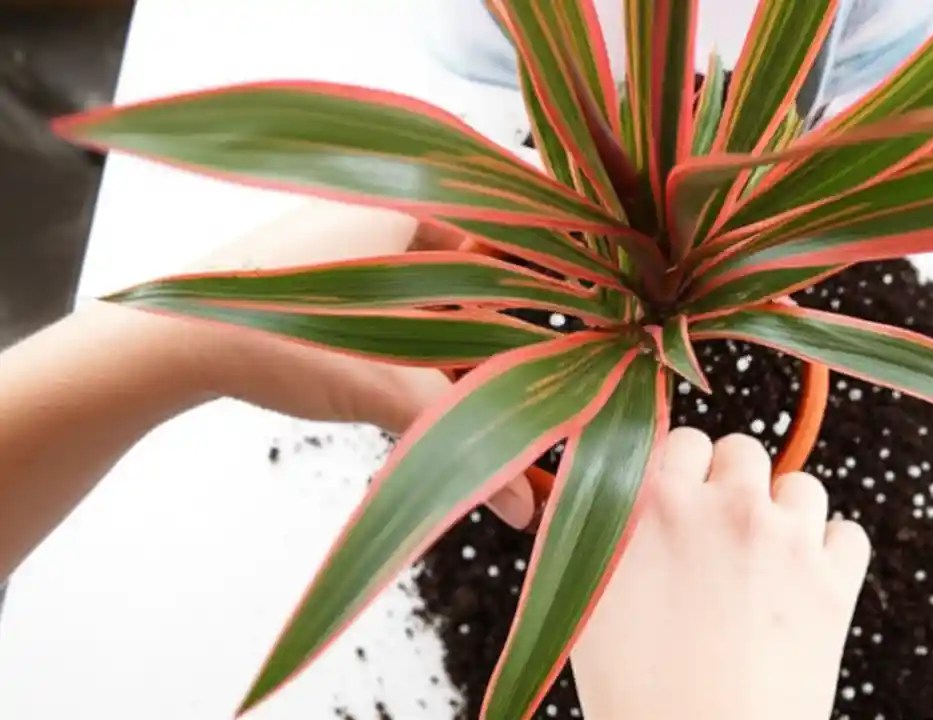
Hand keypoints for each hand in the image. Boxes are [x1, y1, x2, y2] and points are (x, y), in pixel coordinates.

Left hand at [166, 200, 534, 526]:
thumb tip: (527, 504)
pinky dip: (413, 338)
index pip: (509, 227)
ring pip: (428, 288)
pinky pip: (390, 298)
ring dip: (454, 341)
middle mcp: (384, 204)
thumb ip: (466, 438)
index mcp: (412, 199)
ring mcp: (347, 233)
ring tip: (477, 395)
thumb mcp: (390, 387)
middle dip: (499, 327)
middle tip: (531, 373)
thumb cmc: (281, 339)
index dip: (550, 275)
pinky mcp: (319, 268)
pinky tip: (423, 386)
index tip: (577, 323)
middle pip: (470, 268)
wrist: (165, 341)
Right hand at [571, 429, 870, 719]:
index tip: (679, 503)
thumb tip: (594, 485)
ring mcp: (784, 538)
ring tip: (764, 566)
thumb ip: (592, 526)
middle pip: (741, 450)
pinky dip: (830, 555)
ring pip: (800, 485)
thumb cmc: (632, 693)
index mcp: (651, 500)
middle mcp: (722, 504)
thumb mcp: (587, 596)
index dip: (679, 473)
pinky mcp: (834, 581)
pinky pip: (847, 533)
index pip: (678, 439)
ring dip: (785, 515)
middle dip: (733, 486)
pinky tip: (802, 587)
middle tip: (719, 538)